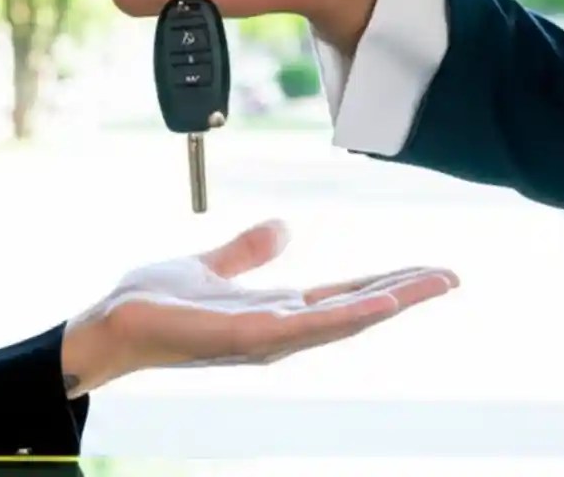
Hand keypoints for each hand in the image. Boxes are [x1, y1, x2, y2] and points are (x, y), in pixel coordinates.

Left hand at [58, 219, 456, 397]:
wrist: (111, 323)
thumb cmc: (155, 303)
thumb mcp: (213, 266)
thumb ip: (248, 251)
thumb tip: (285, 226)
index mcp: (278, 310)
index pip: (346, 294)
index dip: (389, 281)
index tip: (429, 269)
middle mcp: (281, 330)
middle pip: (356, 309)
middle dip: (405, 293)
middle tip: (452, 276)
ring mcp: (267, 338)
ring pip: (342, 320)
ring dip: (389, 302)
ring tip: (432, 285)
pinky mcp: (246, 337)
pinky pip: (306, 328)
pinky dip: (347, 316)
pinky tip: (379, 301)